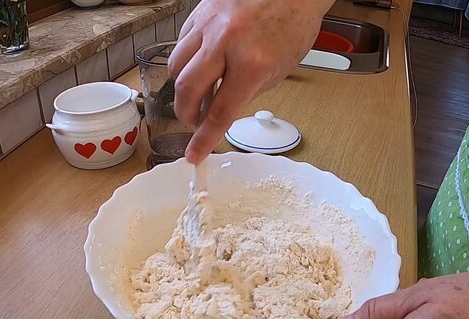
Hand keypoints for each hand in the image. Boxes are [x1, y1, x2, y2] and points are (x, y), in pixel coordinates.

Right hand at [168, 0, 332, 162]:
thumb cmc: (293, 22)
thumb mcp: (279, 68)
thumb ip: (247, 92)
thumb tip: (221, 111)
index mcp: (252, 63)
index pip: (219, 113)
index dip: (204, 139)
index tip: (193, 154)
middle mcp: (225, 43)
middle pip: (187, 90)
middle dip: (185, 114)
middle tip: (193, 121)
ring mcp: (209, 25)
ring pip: (175, 66)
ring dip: (182, 87)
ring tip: (196, 93)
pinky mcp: (199, 13)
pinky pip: (181, 44)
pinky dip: (186, 61)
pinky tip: (199, 65)